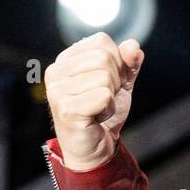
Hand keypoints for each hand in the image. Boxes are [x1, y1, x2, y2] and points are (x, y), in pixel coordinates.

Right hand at [45, 32, 143, 171]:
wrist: (94, 148)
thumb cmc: (101, 112)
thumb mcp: (120, 82)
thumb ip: (128, 62)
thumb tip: (133, 46)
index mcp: (66, 59)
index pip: (101, 41)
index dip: (116, 61)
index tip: (108, 82)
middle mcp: (56, 71)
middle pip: (104, 58)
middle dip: (115, 80)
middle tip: (103, 98)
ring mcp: (57, 90)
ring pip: (104, 77)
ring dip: (110, 97)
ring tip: (98, 108)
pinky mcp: (66, 108)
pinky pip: (103, 97)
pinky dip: (107, 109)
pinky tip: (96, 117)